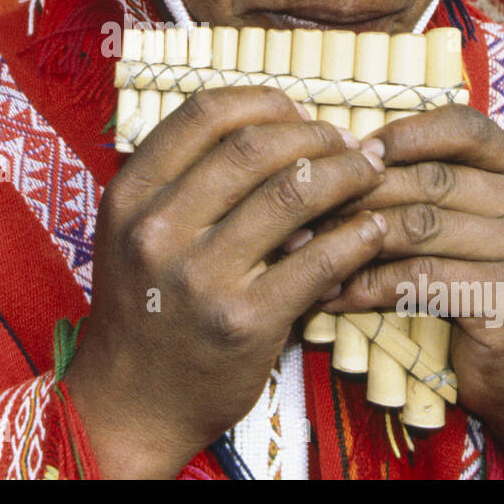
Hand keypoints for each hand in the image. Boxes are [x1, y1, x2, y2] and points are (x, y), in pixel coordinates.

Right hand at [64, 86, 385, 477]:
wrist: (129, 401)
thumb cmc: (143, 306)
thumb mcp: (134, 232)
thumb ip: (183, 180)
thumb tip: (274, 127)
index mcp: (130, 195)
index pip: (204, 114)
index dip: (263, 102)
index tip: (296, 112)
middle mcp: (158, 230)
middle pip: (256, 146)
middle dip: (316, 134)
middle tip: (346, 143)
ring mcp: (200, 277)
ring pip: (294, 193)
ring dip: (347, 173)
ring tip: (367, 174)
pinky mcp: (244, 322)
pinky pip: (320, 259)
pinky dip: (358, 234)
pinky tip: (373, 228)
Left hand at [323, 104, 503, 477]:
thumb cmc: (472, 290)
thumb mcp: (453, 228)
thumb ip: (421, 190)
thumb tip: (336, 161)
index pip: (464, 128)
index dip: (405, 134)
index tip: (354, 150)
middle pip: (431, 180)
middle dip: (358, 192)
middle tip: (302, 209)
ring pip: (420, 226)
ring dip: (352, 239)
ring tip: (304, 251)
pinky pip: (420, 278)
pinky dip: (367, 284)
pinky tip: (331, 294)